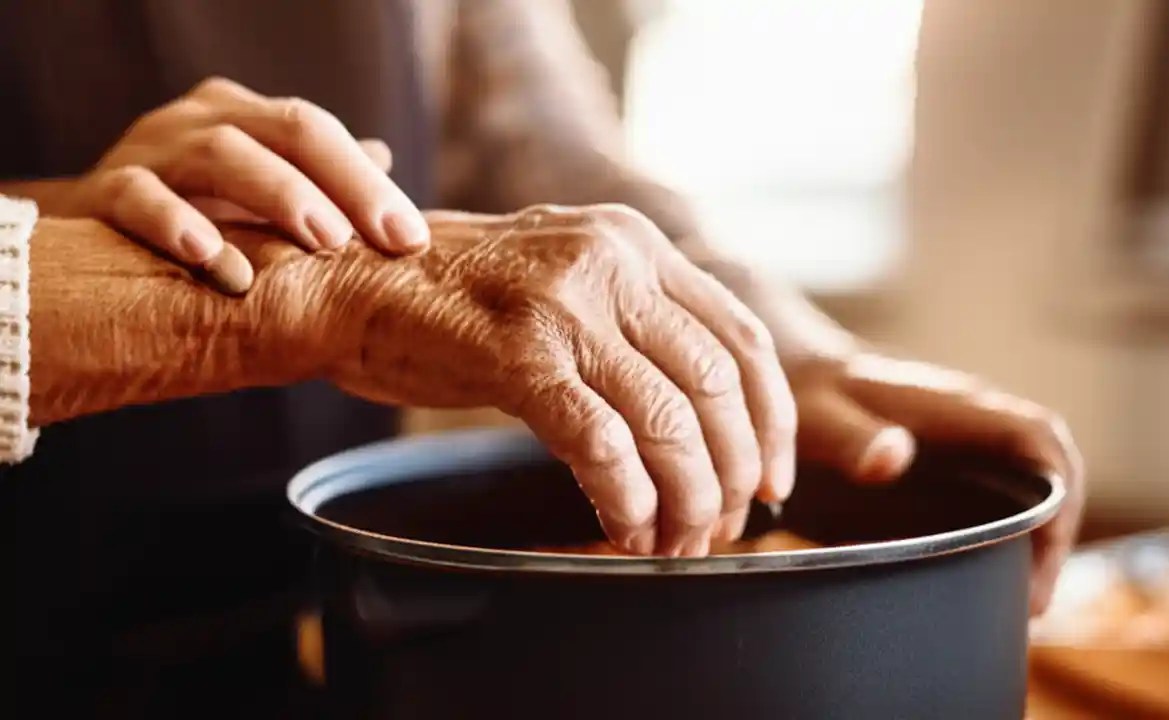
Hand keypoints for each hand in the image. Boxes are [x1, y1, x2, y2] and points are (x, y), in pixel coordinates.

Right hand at [37, 77, 427, 292]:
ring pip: (219, 154)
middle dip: (341, 186)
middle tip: (376, 239)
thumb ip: (321, 184)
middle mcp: (202, 120)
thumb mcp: (263, 200)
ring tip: (321, 241)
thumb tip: (384, 159)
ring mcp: (151, 150)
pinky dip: (174, 222)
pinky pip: (137, 198)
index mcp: (249, 118)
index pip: (320, 133)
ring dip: (276, 195)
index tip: (412, 240)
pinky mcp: (102, 191)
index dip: (369, 184)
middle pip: (285, 131)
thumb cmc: (200, 219)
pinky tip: (211, 256)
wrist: (91, 239)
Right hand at [311, 204, 797, 556]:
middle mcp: (612, 261)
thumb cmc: (457, 300)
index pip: (741, 340)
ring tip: (676, 544)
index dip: (772, 422)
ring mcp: (563, 304)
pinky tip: (626, 531)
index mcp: (636, 245)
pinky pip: (601, 443)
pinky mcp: (515, 352)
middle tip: (720, 528)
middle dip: (733, 474)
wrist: (348, 283)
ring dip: (686, 500)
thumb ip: (634, 323)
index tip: (774, 480)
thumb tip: (708, 417)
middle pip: (716, 387)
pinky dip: (628, 500)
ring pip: (667, 421)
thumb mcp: (565, 282)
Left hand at [786, 352, 1084, 615]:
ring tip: (1009, 614)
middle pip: (1046, 479)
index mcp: (954, 407)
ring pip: (1022, 503)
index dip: (1061, 490)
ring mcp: (961, 459)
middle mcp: (972, 432)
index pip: (1039, 437)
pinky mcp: (941, 487)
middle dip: (1053, 540)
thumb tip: (894, 457)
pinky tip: (969, 597)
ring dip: (1027, 554)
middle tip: (1030, 606)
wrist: (783, 390)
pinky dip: (990, 557)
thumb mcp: (817, 415)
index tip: (1046, 552)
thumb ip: (851, 436)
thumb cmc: (805, 396)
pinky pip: (985, 520)